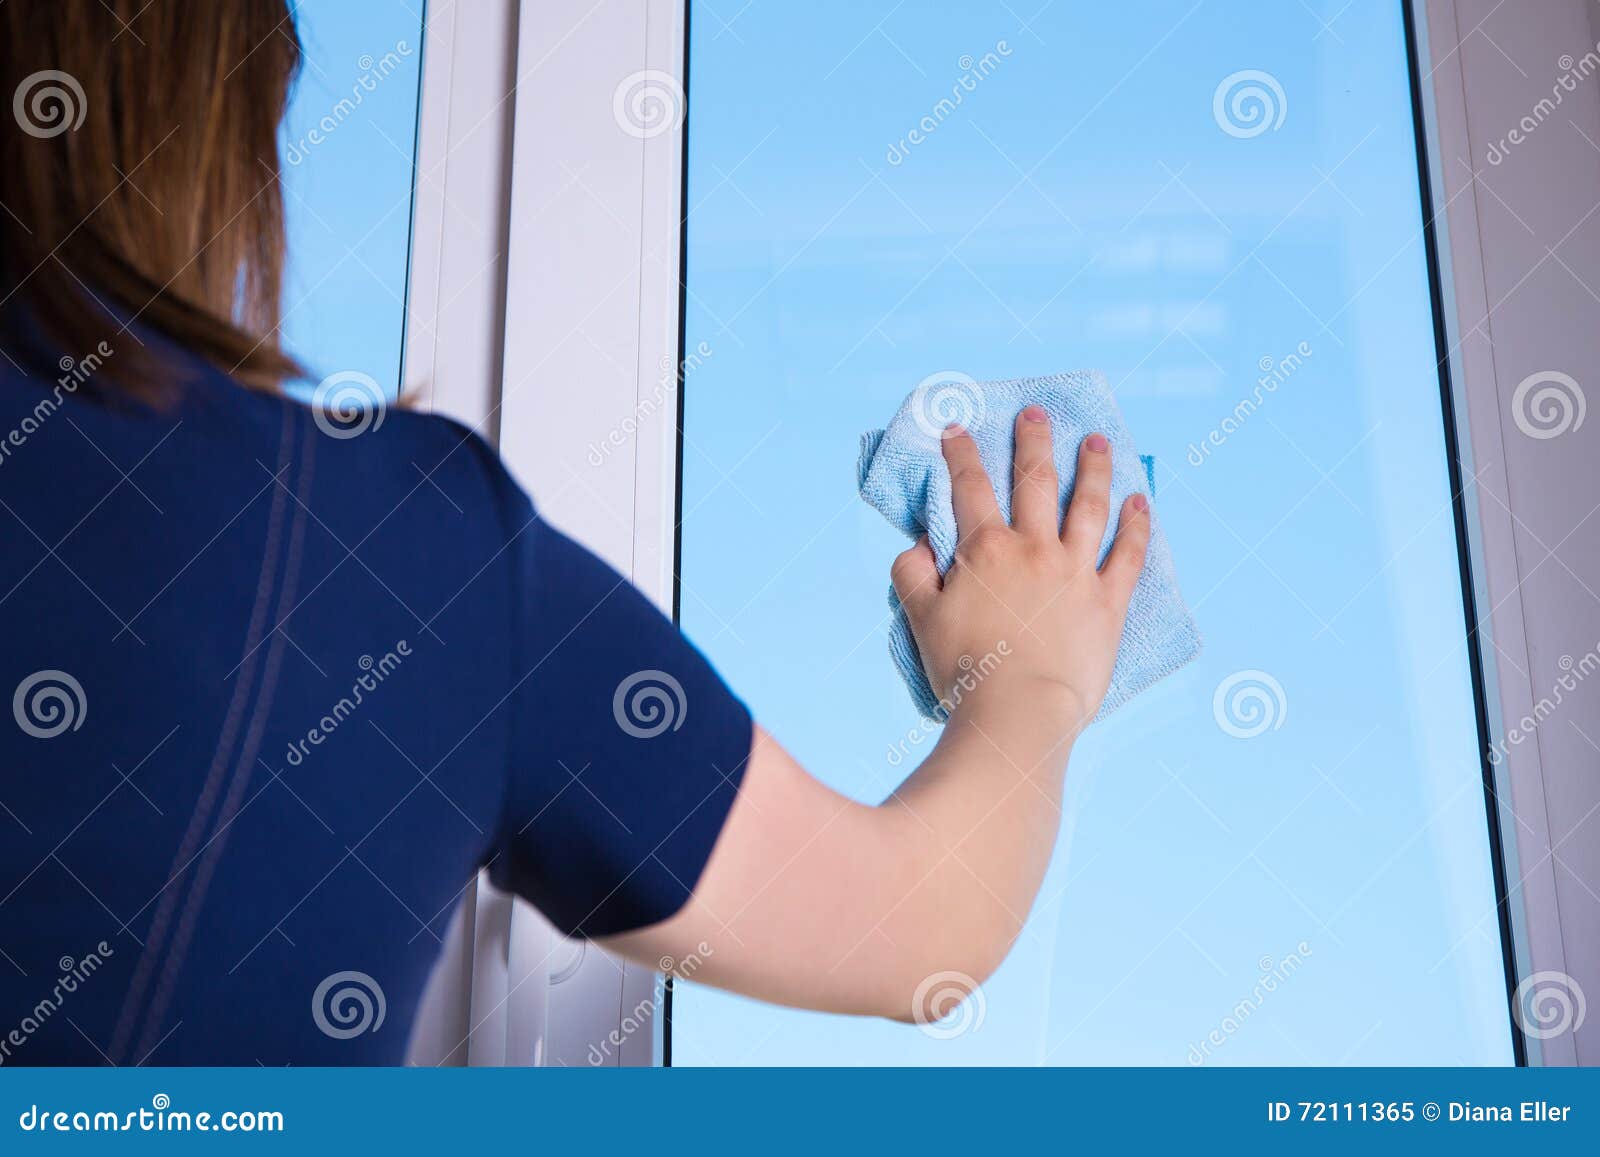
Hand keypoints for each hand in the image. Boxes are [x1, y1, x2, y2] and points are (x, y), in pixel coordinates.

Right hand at [889, 407, 1149, 732]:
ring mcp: (1075, 572)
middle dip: (1033, 441)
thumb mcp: (920, 620)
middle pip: (1035, 481)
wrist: (1019, 711)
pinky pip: (1127, 555)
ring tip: (1096, 442)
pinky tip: (1141, 501)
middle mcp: (1033, 549)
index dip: (962, 454)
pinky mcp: (1107, 601)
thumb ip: (913, 575)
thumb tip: (920, 545)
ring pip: (1088, 506)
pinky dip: (1136, 526)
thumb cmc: (965, 670)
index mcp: (985, 550)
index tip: (957, 429)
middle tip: (1036, 413)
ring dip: (1093, 469)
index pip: (970, 487)